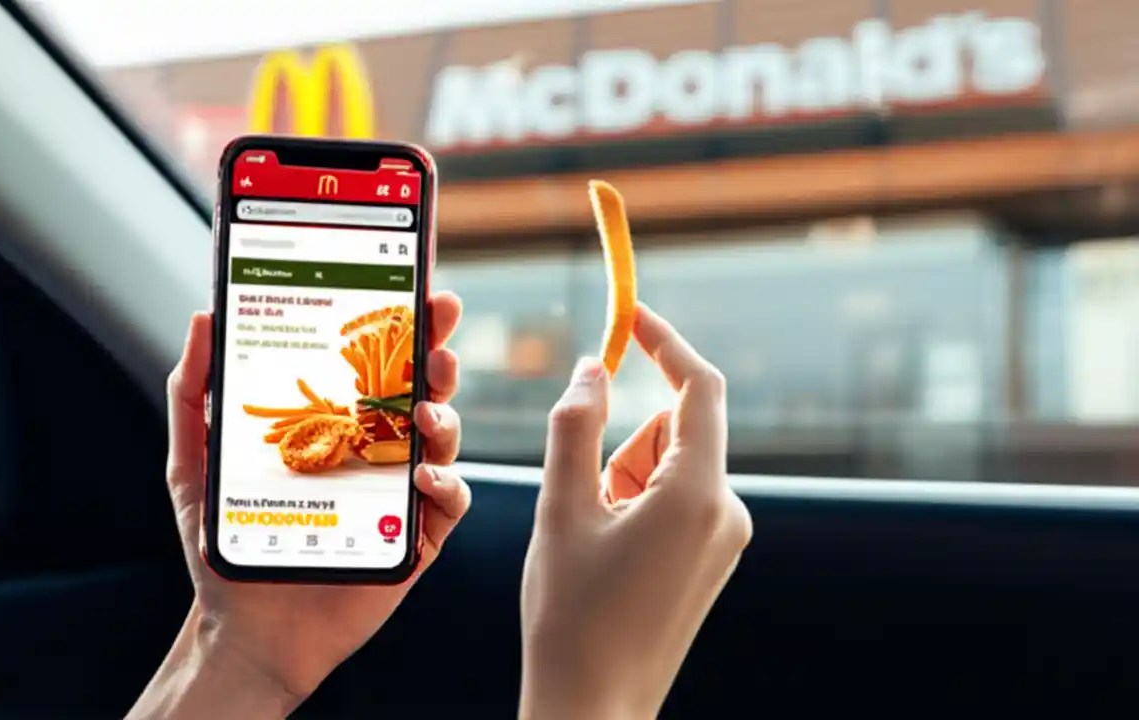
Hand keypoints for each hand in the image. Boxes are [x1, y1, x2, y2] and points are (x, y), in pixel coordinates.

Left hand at [129, 292, 469, 718]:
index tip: (419, 288)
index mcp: (337, 425)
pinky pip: (451, 502)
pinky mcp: (418, 539)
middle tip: (439, 332)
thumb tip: (203, 319)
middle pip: (423, 390)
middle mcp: (376, 451)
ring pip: (445, 438)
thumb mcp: (196, 461)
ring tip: (424, 407)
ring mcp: (401, 493)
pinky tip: (421, 476)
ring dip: (446, 413)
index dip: (403, 325)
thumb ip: (194, 393)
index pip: (376, 365)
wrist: (246, 627)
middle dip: (440, 353)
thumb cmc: (228, 542)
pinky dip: (447, 482)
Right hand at [519, 304, 751, 719]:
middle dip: (621, 445)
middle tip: (579, 504)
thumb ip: (575, 427)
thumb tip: (593, 368)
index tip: (629, 315)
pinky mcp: (710, 560)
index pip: (698, 389)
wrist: (593, 708)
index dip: (665, 343)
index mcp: (697, 494)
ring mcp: (723, 540)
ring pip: (668, 468)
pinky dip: (635, 507)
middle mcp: (726, 512)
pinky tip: (608, 560)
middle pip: (674, 431)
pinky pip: (675, 502)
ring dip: (622, 481)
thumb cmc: (571, 615)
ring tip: (590, 543)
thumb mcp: (561, 509)